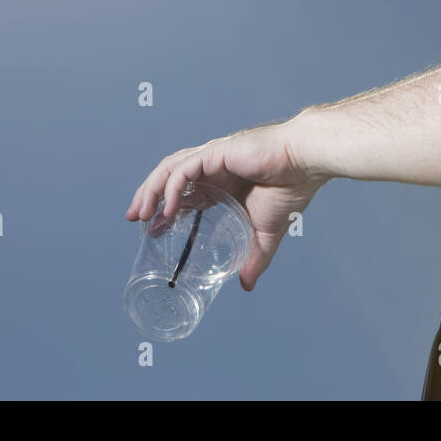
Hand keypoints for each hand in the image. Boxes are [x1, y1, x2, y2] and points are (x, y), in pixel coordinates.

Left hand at [126, 116, 325, 290]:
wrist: (306, 163)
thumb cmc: (290, 188)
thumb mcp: (267, 231)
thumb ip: (255, 257)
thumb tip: (246, 286)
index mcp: (221, 181)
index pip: (183, 192)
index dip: (165, 207)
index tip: (152, 227)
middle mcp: (211, 167)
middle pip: (168, 177)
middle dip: (148, 196)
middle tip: (135, 219)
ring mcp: (212, 158)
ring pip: (170, 169)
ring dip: (151, 189)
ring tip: (141, 214)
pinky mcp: (216, 153)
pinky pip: (184, 169)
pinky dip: (171, 187)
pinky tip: (167, 207)